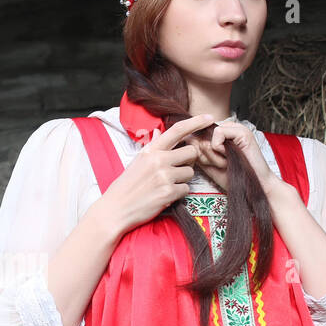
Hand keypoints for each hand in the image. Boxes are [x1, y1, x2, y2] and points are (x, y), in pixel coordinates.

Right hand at [97, 113, 221, 235]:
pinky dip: (179, 193)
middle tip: (177, 169)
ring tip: (166, 185)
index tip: (209, 117)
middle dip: (189, 161)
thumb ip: (152, 147)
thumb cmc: (126, 185)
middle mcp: (158, 160)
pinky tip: (165, 195)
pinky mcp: (168, 192)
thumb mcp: (137, 161)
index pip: (177, 130)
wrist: (116, 208)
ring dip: (183, 179)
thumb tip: (159, 132)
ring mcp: (164, 176)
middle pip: (191, 151)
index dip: (196, 121)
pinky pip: (186, 189)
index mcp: (150, 150)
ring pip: (190, 172)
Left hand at [194, 120, 284, 196]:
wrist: (252, 189)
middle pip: (202, 136)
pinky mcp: (243, 131)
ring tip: (226, 163)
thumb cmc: (234, 179)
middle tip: (222, 165)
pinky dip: (219, 149)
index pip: (199, 136)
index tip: (213, 165)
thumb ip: (198, 152)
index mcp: (223, 136)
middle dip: (207, 156)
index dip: (201, 153)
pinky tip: (229, 157)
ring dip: (213, 155)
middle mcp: (229, 129)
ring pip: (208, 135)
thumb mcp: (210, 165)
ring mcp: (237, 129)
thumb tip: (186, 138)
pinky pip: (218, 133)